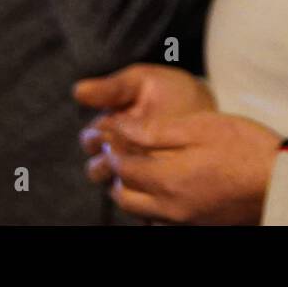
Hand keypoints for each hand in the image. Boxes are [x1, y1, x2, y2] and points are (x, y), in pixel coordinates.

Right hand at [74, 63, 215, 190]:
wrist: (210, 106)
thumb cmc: (173, 92)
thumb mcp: (144, 82)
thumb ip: (113, 87)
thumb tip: (78, 90)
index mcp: (110, 131)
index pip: (90, 140)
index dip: (95, 136)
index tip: (107, 129)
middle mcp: (120, 157)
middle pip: (97, 169)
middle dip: (105, 160)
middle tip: (120, 148)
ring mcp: (138, 175)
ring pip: (117, 187)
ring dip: (123, 176)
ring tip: (140, 162)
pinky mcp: (158, 190)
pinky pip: (142, 204)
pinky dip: (145, 191)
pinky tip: (156, 178)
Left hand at [94, 111, 281, 224]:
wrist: (281, 180)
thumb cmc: (246, 147)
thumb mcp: (202, 126)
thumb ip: (157, 131)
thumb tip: (121, 128)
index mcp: (167, 179)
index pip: (122, 165)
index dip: (112, 145)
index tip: (111, 129)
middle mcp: (168, 206)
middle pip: (124, 194)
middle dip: (117, 171)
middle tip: (122, 147)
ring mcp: (182, 220)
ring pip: (139, 210)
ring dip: (132, 188)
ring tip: (143, 163)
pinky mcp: (195, 224)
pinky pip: (159, 217)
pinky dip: (151, 201)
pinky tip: (165, 181)